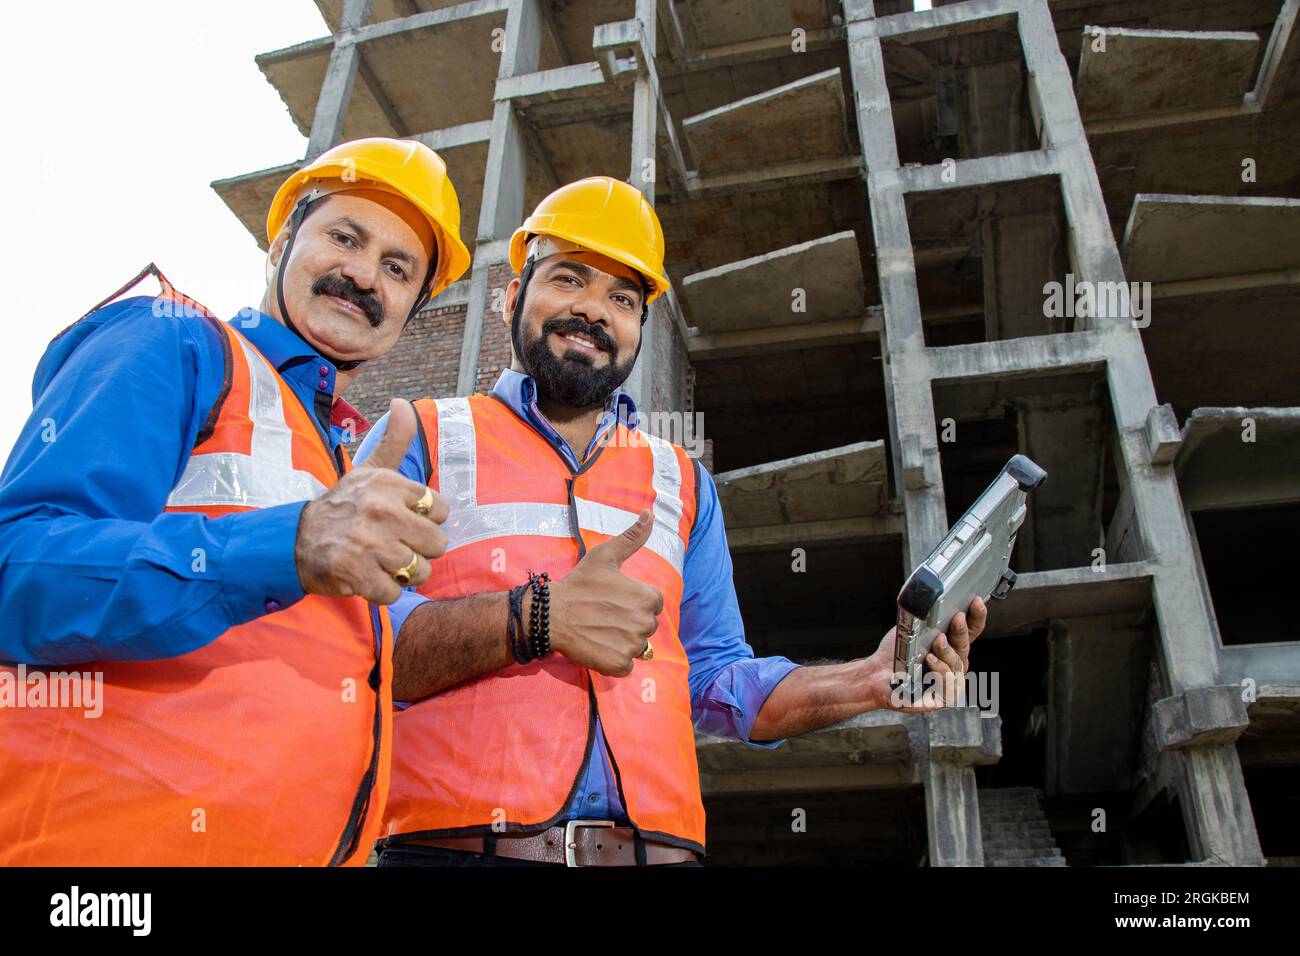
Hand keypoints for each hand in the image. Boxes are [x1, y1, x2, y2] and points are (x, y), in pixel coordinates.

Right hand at [295, 398, 449, 604]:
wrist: (294, 539)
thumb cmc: (341, 505)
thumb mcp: (367, 469)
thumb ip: (394, 440)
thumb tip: (402, 404)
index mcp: (389, 485)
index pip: (442, 510)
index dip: (426, 520)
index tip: (404, 521)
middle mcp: (381, 511)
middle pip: (437, 544)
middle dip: (419, 550)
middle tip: (394, 545)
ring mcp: (369, 544)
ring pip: (420, 571)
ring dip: (403, 573)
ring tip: (381, 562)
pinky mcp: (356, 573)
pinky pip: (395, 592)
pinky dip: (384, 591)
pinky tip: (368, 577)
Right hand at [544, 509, 663, 677]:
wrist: (552, 614)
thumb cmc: (579, 584)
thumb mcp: (606, 556)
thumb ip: (633, 537)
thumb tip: (649, 513)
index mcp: (648, 597)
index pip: (652, 604)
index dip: (633, 602)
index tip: (613, 600)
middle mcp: (645, 623)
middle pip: (646, 626)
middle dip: (629, 622)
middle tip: (604, 614)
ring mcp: (632, 646)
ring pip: (637, 646)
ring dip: (622, 641)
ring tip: (600, 629)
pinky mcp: (619, 664)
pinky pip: (626, 665)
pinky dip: (614, 660)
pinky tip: (598, 645)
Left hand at [863, 597, 988, 713]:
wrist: (877, 673)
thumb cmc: (896, 654)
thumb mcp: (914, 630)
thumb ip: (930, 620)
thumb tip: (938, 602)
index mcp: (953, 645)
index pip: (971, 630)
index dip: (977, 616)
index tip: (977, 601)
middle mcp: (955, 663)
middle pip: (965, 645)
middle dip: (961, 630)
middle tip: (957, 617)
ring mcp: (951, 680)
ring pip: (956, 663)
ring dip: (947, 650)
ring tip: (938, 641)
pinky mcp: (944, 697)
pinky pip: (947, 682)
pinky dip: (939, 669)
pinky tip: (930, 660)